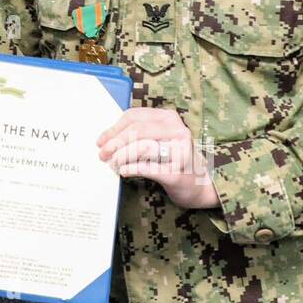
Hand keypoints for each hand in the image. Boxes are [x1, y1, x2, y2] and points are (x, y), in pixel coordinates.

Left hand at [96, 107, 219, 209]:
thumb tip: (106, 139)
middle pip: (136, 131)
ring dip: (121, 157)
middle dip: (114, 143)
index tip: (101, 141)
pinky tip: (124, 171)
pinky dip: (131, 169)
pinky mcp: (177, 173)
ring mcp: (180, 151)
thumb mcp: (159, 139)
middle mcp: (177, 131)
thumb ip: (137, 134)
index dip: (114, 129)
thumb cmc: (175, 160)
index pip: (134, 117)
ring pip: (141, 147)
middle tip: (103, 155)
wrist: (201, 185)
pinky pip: (148, 168)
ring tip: (113, 164)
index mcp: (169, 118)